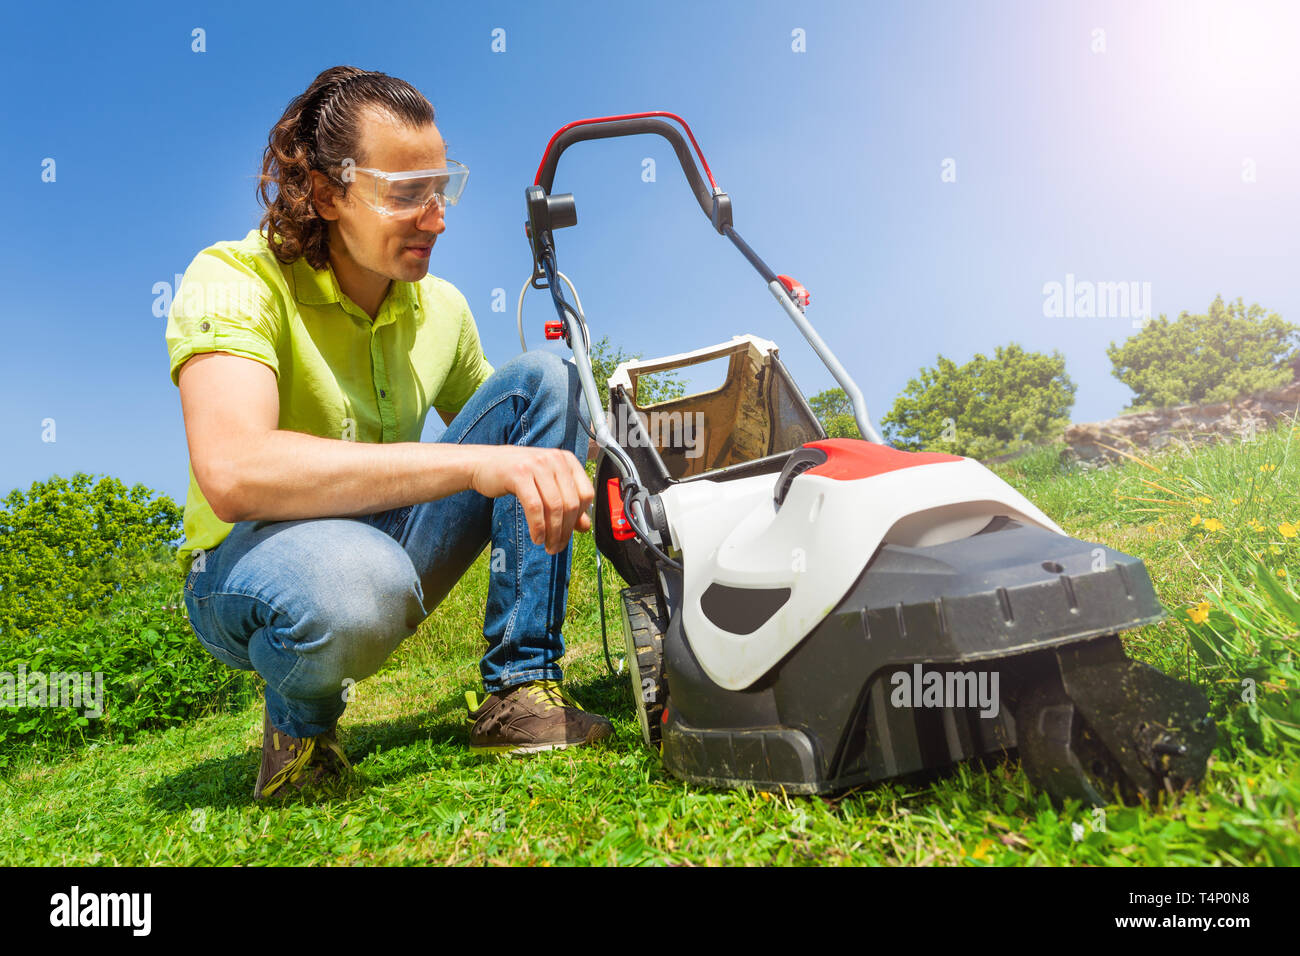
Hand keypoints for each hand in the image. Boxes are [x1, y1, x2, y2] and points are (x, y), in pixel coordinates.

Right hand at [468, 446, 595, 554]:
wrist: (482, 463)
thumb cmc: (515, 475)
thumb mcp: (546, 485)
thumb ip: (567, 503)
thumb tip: (586, 527)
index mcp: (566, 460)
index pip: (586, 493)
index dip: (580, 517)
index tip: (571, 532)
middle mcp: (554, 459)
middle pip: (570, 503)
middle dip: (565, 531)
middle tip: (557, 546)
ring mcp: (537, 465)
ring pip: (554, 507)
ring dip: (553, 532)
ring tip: (548, 545)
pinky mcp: (519, 474)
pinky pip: (535, 506)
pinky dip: (538, 526)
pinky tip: (537, 537)